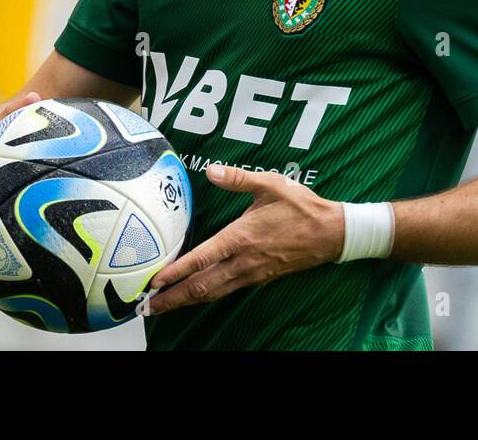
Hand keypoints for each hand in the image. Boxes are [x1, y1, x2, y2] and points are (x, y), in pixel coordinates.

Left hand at [143, 163, 344, 314]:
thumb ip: (238, 179)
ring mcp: (251, 272)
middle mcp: (243, 260)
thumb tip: (211, 171)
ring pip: (212, 292)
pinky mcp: (258, 277)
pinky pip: (226, 291)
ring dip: (185, 301)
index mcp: (241, 237)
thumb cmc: (301, 207)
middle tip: (146, 307)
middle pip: (201, 286)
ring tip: (162, 307)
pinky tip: (195, 296)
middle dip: (172, 298)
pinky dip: (205, 296)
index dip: (176, 272)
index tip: (154, 281)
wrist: (331, 233)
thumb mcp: (270, 184)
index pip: (202, 259)